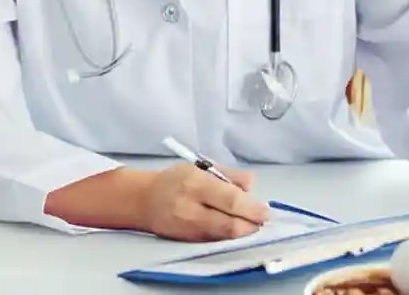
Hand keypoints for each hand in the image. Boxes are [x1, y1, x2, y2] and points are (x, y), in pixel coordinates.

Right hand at [137, 163, 271, 241]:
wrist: (143, 201)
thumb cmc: (174, 180)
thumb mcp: (199, 168)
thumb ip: (228, 174)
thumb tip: (251, 184)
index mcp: (195, 184)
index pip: (230, 200)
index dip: (252, 209)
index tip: (265, 211)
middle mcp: (191, 209)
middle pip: (230, 225)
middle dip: (251, 225)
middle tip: (260, 220)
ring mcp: (189, 229)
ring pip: (225, 237)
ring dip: (242, 232)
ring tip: (248, 222)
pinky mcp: (188, 241)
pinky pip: (216, 241)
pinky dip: (229, 236)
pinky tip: (233, 228)